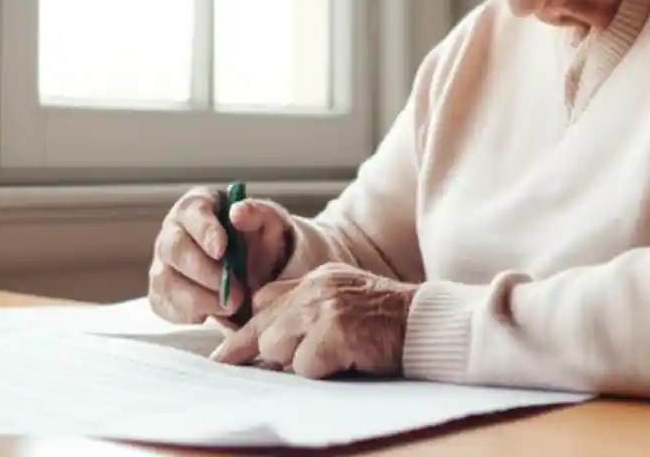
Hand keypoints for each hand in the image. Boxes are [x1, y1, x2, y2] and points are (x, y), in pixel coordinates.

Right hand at [148, 186, 294, 324]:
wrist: (255, 268)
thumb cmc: (256, 239)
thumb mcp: (267, 222)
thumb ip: (258, 214)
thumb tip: (238, 212)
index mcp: (197, 206)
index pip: (192, 213)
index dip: (204, 231)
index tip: (222, 250)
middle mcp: (173, 232)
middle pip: (174, 249)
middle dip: (205, 273)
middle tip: (235, 291)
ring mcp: (163, 263)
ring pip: (165, 282)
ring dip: (198, 299)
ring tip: (231, 306)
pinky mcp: (161, 292)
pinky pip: (164, 305)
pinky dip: (189, 313)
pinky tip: (214, 312)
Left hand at [209, 263, 416, 378]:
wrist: (424, 322)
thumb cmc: (387, 318)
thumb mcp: (344, 296)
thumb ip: (309, 306)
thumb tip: (268, 340)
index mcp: (317, 277)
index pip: (264, 301)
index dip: (246, 331)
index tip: (225, 358)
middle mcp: (316, 287)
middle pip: (264, 328)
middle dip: (271, 353)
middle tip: (278, 366)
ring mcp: (325, 308)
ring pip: (277, 347)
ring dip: (299, 361)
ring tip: (332, 355)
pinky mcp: (335, 331)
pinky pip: (304, 365)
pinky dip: (321, 371)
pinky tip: (346, 360)